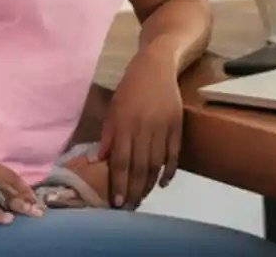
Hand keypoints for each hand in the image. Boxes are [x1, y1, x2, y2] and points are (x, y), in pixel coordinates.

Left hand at [97, 47, 182, 208]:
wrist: (157, 66)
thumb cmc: (130, 88)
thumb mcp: (113, 107)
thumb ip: (107, 134)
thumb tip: (97, 160)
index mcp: (124, 124)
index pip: (120, 161)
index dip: (118, 184)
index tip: (116, 203)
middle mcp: (143, 128)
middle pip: (139, 166)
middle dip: (133, 190)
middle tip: (129, 208)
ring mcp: (162, 127)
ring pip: (156, 163)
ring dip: (149, 184)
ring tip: (142, 199)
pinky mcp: (177, 126)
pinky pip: (174, 153)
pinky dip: (169, 170)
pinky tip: (163, 184)